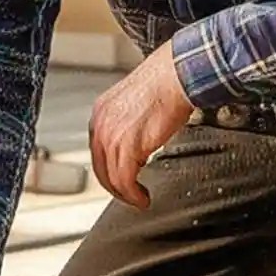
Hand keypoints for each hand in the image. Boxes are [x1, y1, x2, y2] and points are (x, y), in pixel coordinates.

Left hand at [89, 40, 193, 208]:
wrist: (176, 75)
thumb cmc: (166, 82)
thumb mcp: (137, 101)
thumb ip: (130, 121)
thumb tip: (137, 138)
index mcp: (101, 112)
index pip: (98, 150)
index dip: (110, 167)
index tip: (121, 177)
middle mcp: (101, 125)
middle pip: (100, 167)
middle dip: (115, 185)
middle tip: (129, 194)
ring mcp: (112, 137)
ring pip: (111, 178)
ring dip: (125, 194)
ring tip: (138, 199)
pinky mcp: (128, 148)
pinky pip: (125, 181)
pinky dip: (133, 195)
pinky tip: (142, 198)